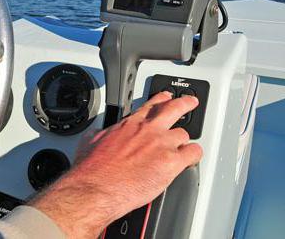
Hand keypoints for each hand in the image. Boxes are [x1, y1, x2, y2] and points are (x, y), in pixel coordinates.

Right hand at [29, 92, 201, 238]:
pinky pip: (193, 154)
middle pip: (174, 108)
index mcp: (130, 124)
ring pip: (184, 134)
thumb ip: (101, 133)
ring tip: (184, 147)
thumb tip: (98, 133)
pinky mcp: (171, 163)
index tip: (166, 97)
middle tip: (191, 102)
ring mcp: (161, 145)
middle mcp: (148, 130)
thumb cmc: (92, 169)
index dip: (161, 99)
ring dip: (184, 141)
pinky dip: (194, 156)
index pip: (151, 105)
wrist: (96, 188)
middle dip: (185, 103)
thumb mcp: (90, 141)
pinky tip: (190, 160)